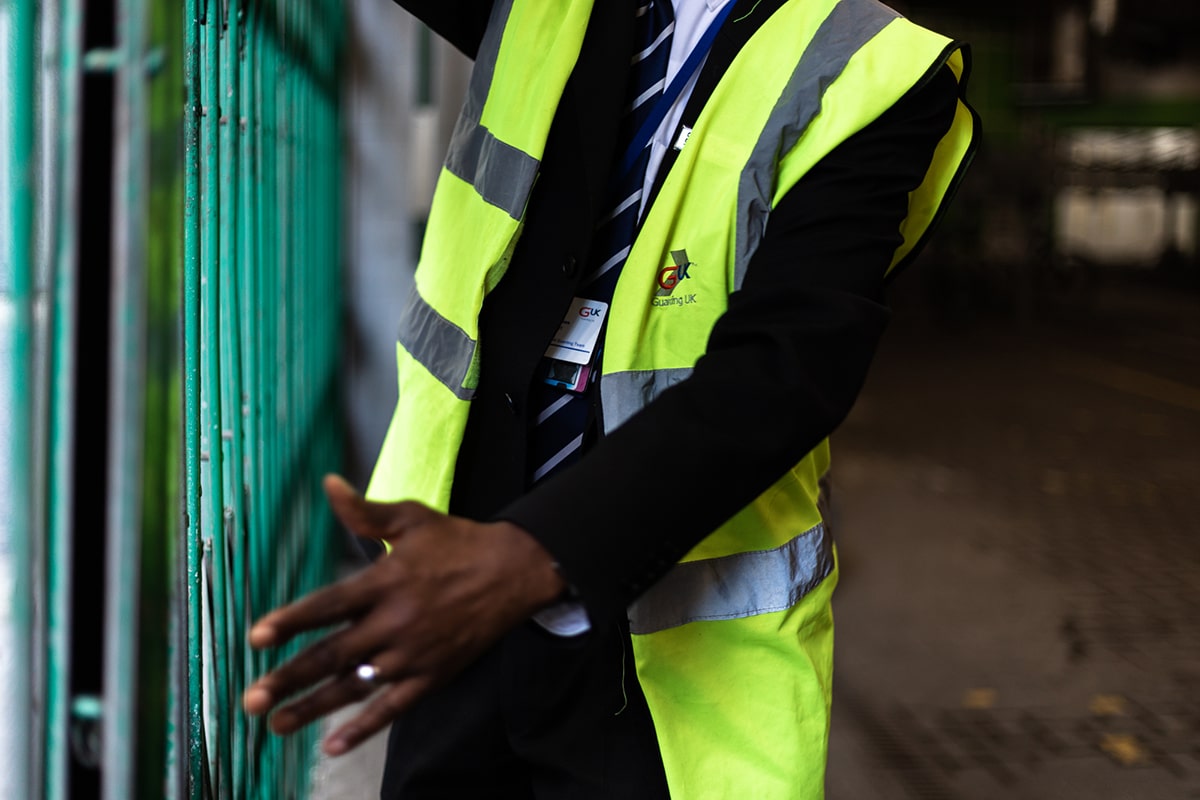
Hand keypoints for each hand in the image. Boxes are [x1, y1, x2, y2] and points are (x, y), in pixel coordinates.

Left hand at [242, 474, 565, 755]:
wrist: (513, 572)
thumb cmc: (458, 542)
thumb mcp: (411, 518)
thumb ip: (364, 511)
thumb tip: (328, 483)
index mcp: (386, 582)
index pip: (329, 606)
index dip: (291, 621)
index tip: (257, 638)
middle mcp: (395, 622)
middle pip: (333, 655)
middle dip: (289, 678)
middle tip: (251, 699)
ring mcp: (414, 654)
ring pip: (356, 686)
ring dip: (313, 708)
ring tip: (276, 725)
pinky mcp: (432, 675)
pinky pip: (394, 708)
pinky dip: (364, 729)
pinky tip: (333, 746)